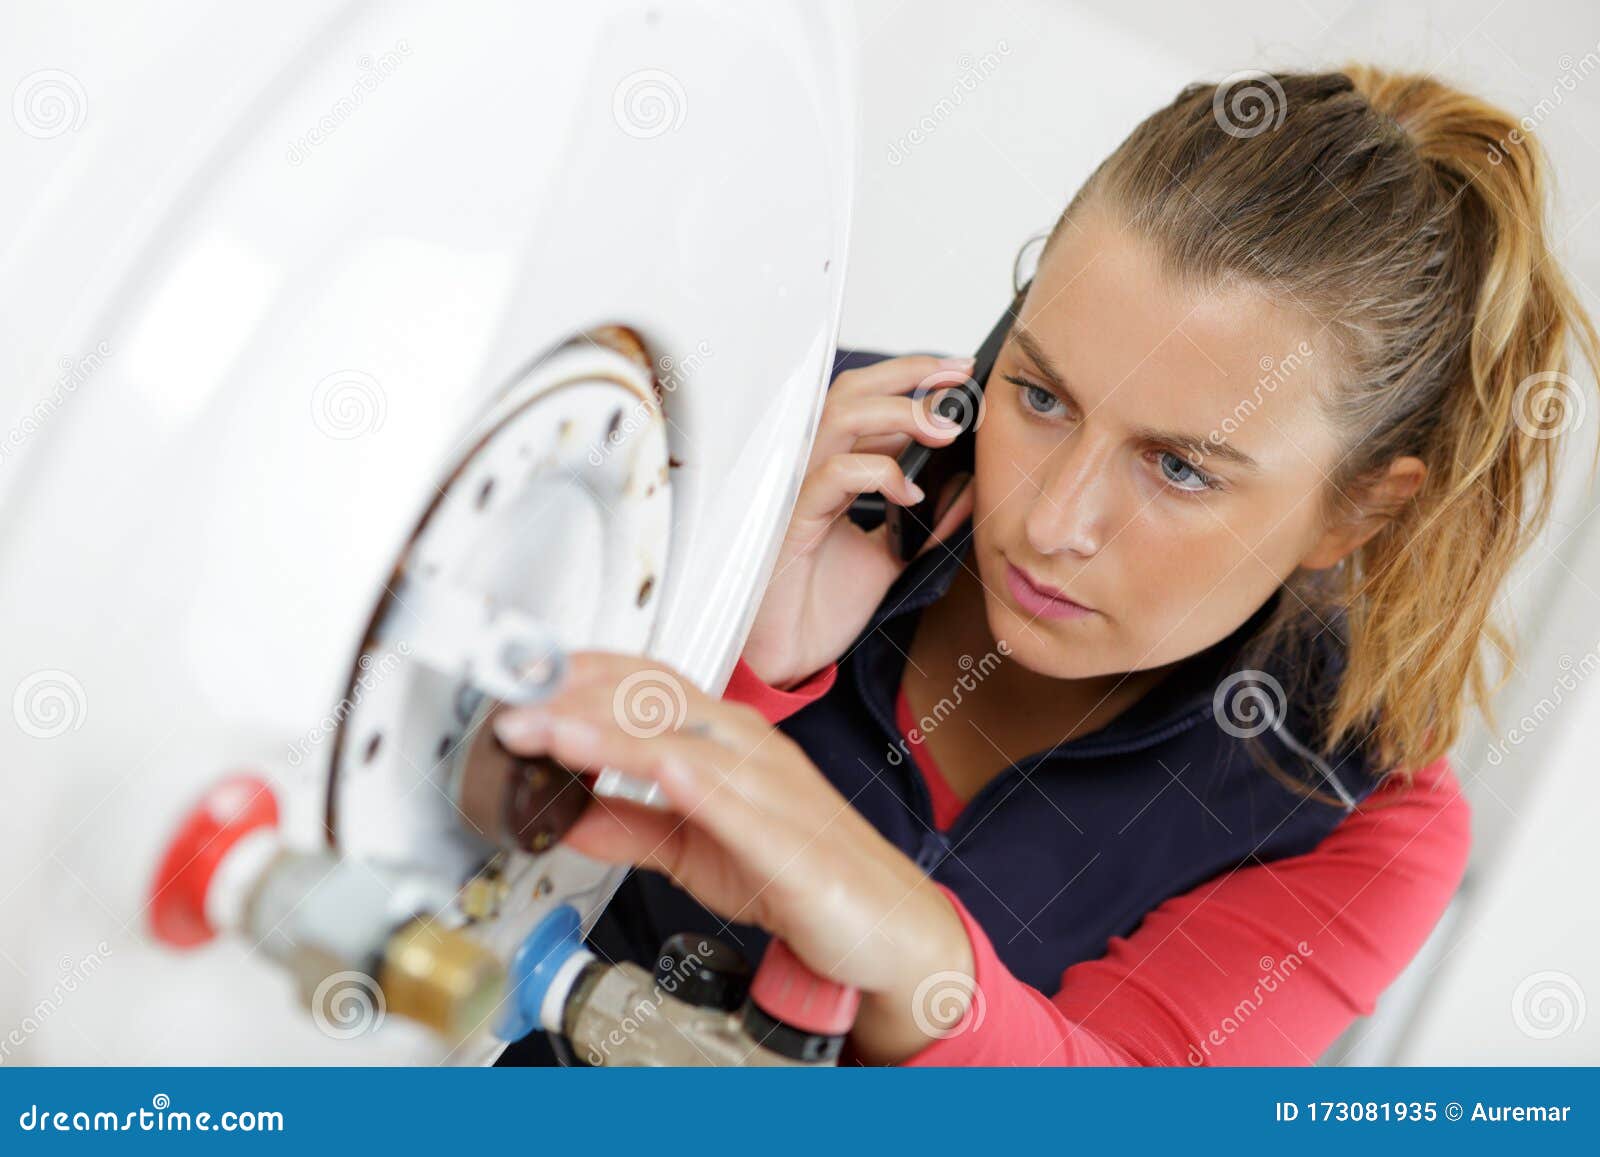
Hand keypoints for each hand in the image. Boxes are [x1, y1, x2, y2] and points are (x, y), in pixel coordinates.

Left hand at [492, 649, 975, 1062]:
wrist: (889, 927)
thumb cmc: (804, 876)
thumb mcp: (694, 849)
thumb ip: (631, 827)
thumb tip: (564, 817)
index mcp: (728, 743)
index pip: (649, 682)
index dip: (583, 671)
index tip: (524, 676)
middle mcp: (749, 751)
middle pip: (656, 696)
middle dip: (575, 693)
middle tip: (511, 700)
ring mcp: (771, 789)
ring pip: (680, 739)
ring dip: (605, 729)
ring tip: (545, 730)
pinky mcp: (787, 840)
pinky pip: (731, 799)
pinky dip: (683, 778)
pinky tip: (644, 768)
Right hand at [741, 355, 978, 688]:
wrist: (788, 654)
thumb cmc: (822, 606)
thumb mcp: (892, 558)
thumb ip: (928, 523)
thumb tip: (970, 488)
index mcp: (833, 472)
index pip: (868, 403)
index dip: (912, 380)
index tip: (961, 376)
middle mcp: (812, 471)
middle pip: (851, 392)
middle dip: (909, 375)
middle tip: (958, 380)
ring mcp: (798, 490)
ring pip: (840, 418)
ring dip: (898, 412)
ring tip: (943, 428)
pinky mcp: (791, 519)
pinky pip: (832, 474)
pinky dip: (877, 472)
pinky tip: (911, 494)